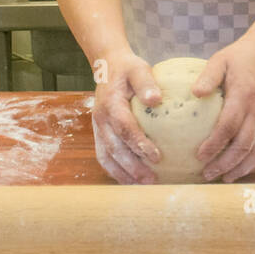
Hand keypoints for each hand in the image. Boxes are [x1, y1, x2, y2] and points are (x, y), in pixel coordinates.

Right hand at [90, 48, 162, 184]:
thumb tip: (156, 100)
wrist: (107, 67)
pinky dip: (115, 171)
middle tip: (151, 180)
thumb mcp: (139, 68)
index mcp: (111, 103)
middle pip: (114, 147)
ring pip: (106, 156)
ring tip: (141, 186)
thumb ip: (146, 83)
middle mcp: (101, 119)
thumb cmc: (128, 69)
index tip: (156, 156)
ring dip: (123, 173)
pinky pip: (104, 156)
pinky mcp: (99, 134)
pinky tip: (131, 181)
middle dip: (132, 166)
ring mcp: (97, 128)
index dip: (138, 143)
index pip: (124, 127)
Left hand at [191, 35, 254, 181]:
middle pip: (245, 144)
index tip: (199, 156)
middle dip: (226, 163)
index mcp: (243, 95)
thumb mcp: (220, 60)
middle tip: (208, 174)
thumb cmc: (240, 57)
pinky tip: (249, 169)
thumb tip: (194, 93)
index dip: (215, 144)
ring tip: (226, 178)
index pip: (229, 126)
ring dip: (244, 167)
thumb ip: (207, 76)